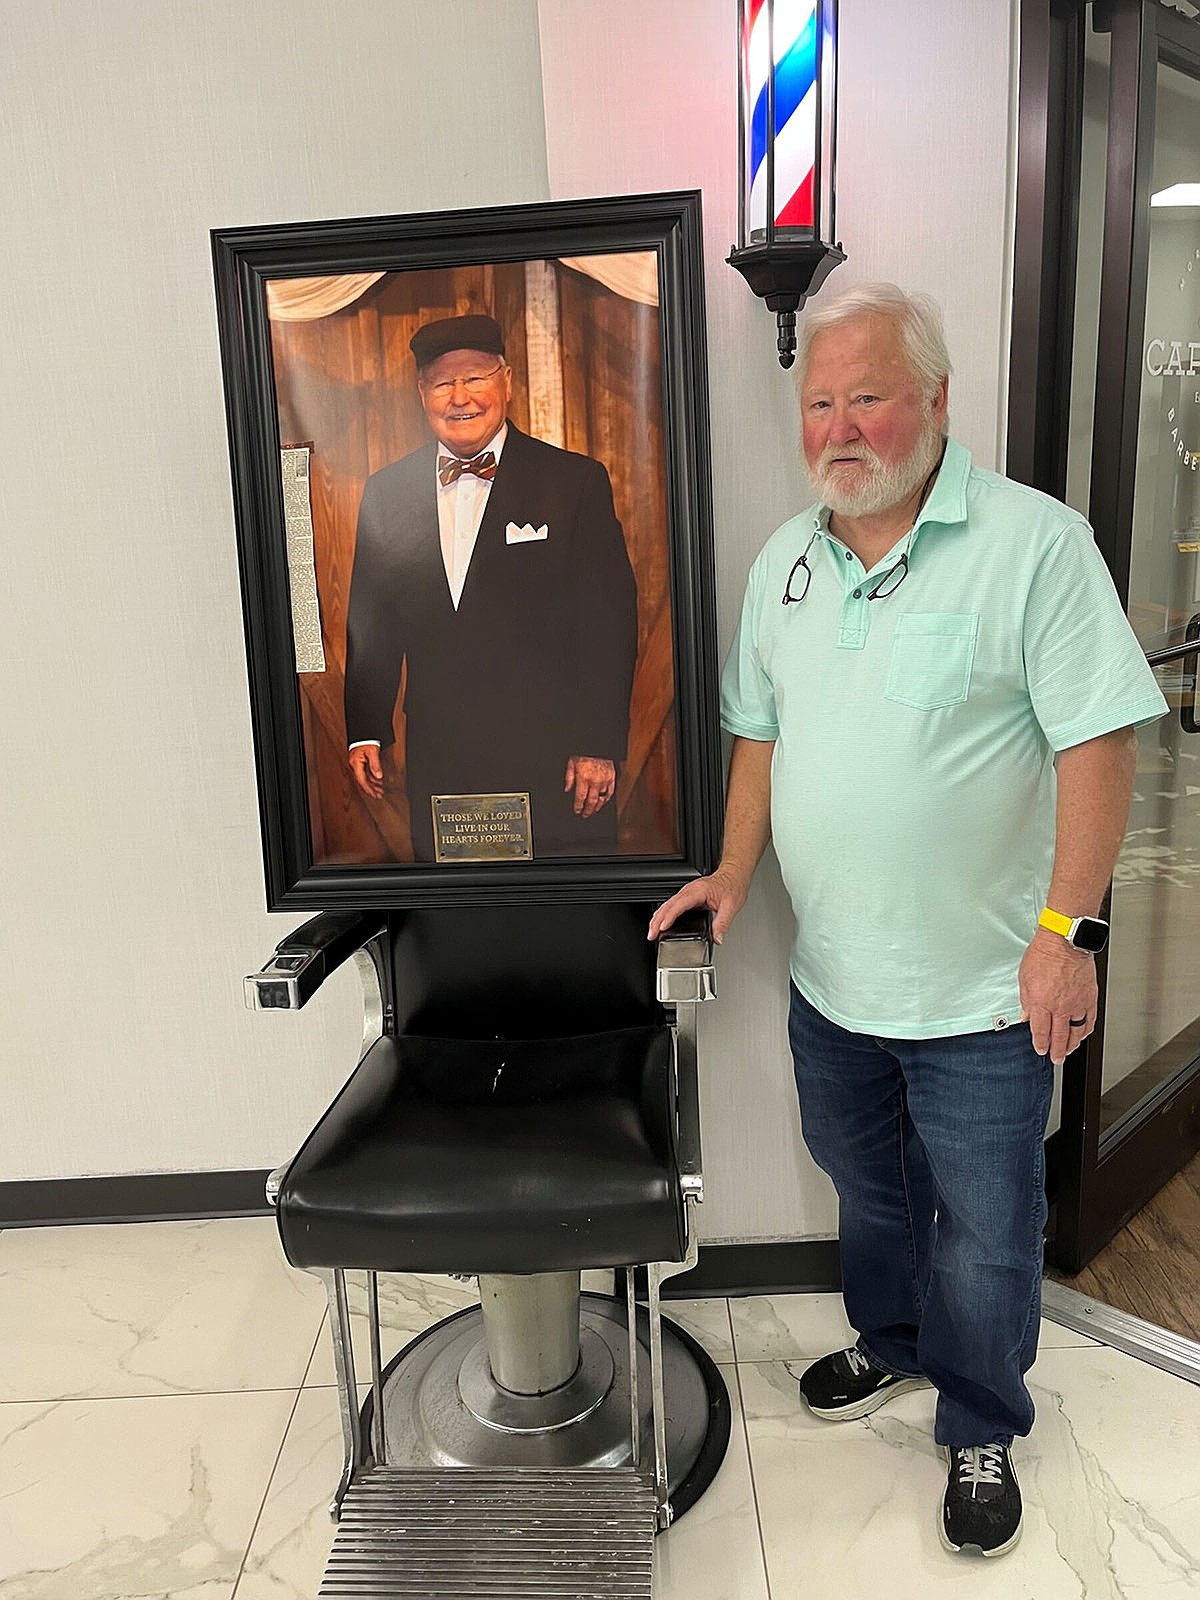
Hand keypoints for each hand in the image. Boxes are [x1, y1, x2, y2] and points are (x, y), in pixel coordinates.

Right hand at [348, 745, 383, 800]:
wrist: (363, 733)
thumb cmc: (366, 740)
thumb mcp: (373, 752)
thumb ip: (376, 765)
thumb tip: (378, 777)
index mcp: (356, 764)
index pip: (362, 781)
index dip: (369, 790)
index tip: (375, 795)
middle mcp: (354, 766)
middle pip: (363, 782)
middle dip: (371, 790)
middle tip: (379, 796)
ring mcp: (356, 764)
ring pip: (364, 778)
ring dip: (372, 785)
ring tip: (380, 790)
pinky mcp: (359, 762)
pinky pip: (365, 774)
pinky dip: (371, 778)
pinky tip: (377, 781)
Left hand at [564, 756, 615, 817]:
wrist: (597, 744)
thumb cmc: (584, 752)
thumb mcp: (571, 763)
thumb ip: (569, 778)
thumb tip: (567, 789)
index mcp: (583, 778)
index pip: (580, 798)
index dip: (578, 806)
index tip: (577, 811)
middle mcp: (594, 781)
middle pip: (591, 801)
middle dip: (588, 810)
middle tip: (585, 815)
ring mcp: (604, 780)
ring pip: (602, 798)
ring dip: (597, 806)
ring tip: (594, 810)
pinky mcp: (612, 777)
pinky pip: (610, 792)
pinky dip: (607, 798)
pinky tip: (603, 801)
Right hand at [648, 865, 748, 944]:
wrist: (734, 874)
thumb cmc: (732, 886)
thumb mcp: (731, 906)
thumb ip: (723, 923)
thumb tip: (717, 938)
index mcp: (698, 891)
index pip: (678, 905)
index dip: (669, 917)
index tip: (662, 928)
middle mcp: (689, 891)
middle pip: (667, 905)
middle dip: (656, 921)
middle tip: (651, 935)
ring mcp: (687, 892)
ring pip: (666, 905)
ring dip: (657, 918)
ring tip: (652, 932)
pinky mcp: (687, 896)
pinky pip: (671, 905)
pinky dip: (663, 915)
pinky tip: (661, 923)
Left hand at [1018, 929, 1098, 1066]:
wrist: (1065, 942)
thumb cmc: (1043, 955)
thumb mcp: (1024, 978)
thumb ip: (1026, 1001)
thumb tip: (1026, 1016)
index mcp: (1041, 1002)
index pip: (1040, 1031)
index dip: (1040, 1044)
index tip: (1040, 1049)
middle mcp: (1060, 1006)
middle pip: (1059, 1036)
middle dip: (1057, 1051)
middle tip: (1056, 1059)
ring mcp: (1077, 1003)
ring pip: (1076, 1032)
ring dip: (1072, 1044)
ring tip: (1069, 1050)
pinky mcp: (1089, 997)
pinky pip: (1089, 1020)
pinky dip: (1086, 1030)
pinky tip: (1083, 1034)